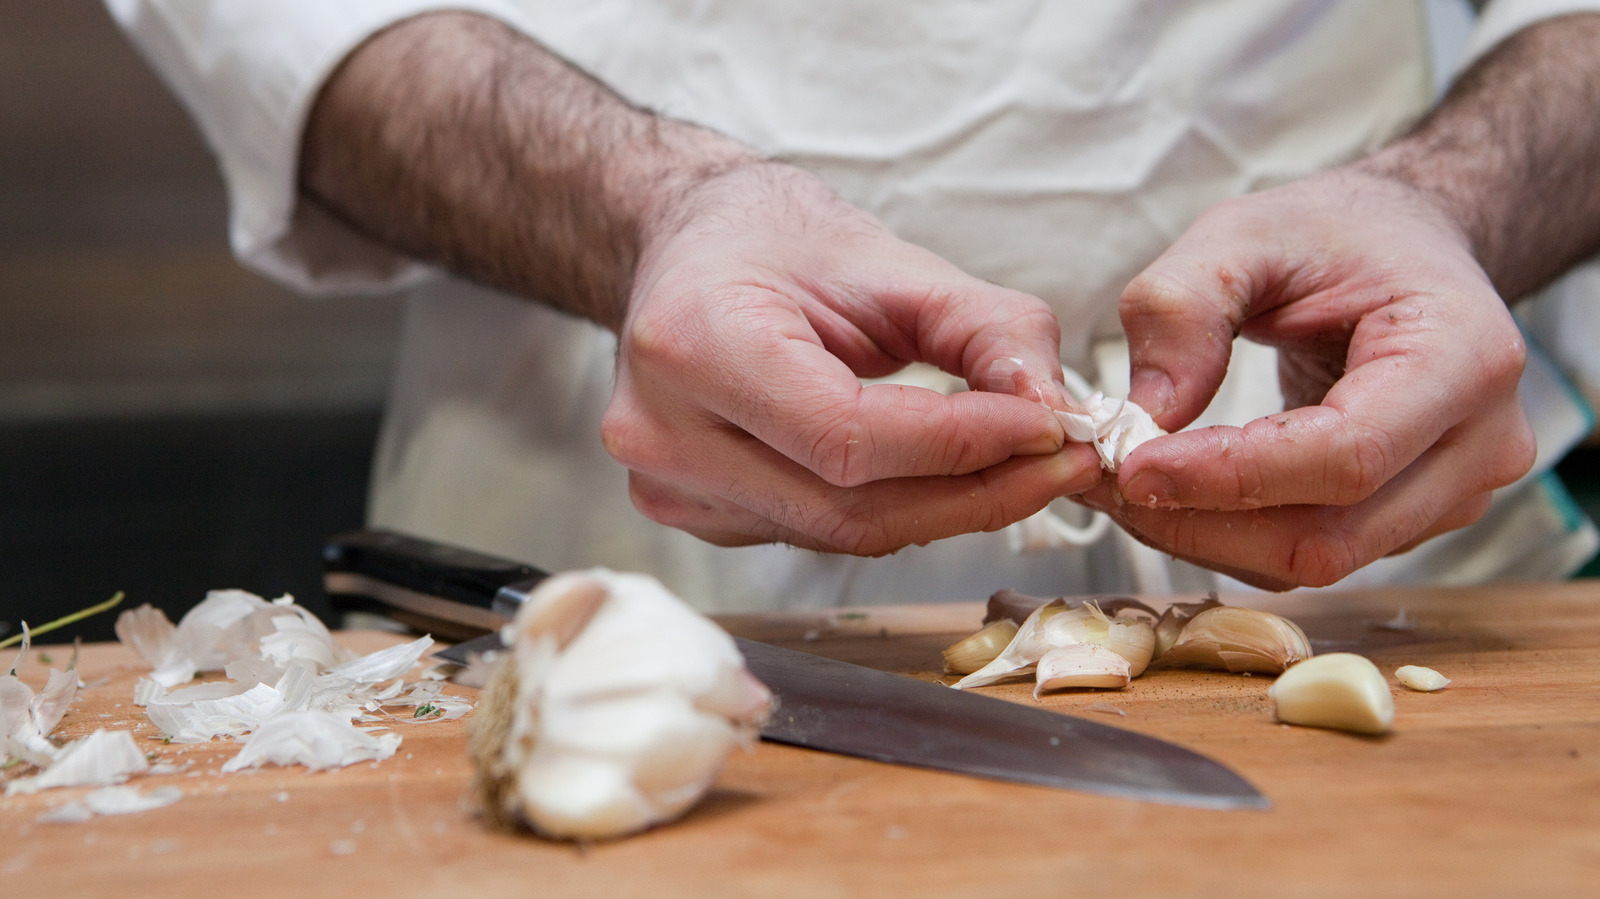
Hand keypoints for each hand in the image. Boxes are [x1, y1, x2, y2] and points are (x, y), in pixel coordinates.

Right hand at [602, 161, 1102, 553]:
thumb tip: (1054, 410)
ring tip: (1020, 468)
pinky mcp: (692, 514)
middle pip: (846, 507)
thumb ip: (987, 328)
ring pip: (838, 533)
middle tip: (1059, 466)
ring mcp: (670, 486)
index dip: (958, 445)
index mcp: (694, 344)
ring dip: (943, 510)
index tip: (1048, 428)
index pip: (845, 435)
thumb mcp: (889, 259)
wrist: (685, 250)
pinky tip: (942, 477)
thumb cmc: (772, 241)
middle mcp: (663, 431)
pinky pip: (816, 532)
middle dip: (971, 495)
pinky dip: (893, 509)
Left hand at [1082, 167, 1534, 588]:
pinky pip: (1311, 552)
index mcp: (1463, 357)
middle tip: (1104, 483)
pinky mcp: (1414, 518)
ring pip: (1314, 558)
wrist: (1403, 245)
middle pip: (1329, 535)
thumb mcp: (1245, 231)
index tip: (1133, 466)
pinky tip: (1173, 492)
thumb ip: (1182, 307)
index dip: (1230, 476)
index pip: (1345, 455)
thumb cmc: (1335, 232)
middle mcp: (1480, 443)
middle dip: (1201, 521)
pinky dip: (1229, 534)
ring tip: (1125, 484)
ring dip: (1205, 536)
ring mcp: (1456, 492)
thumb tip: (1146, 414)